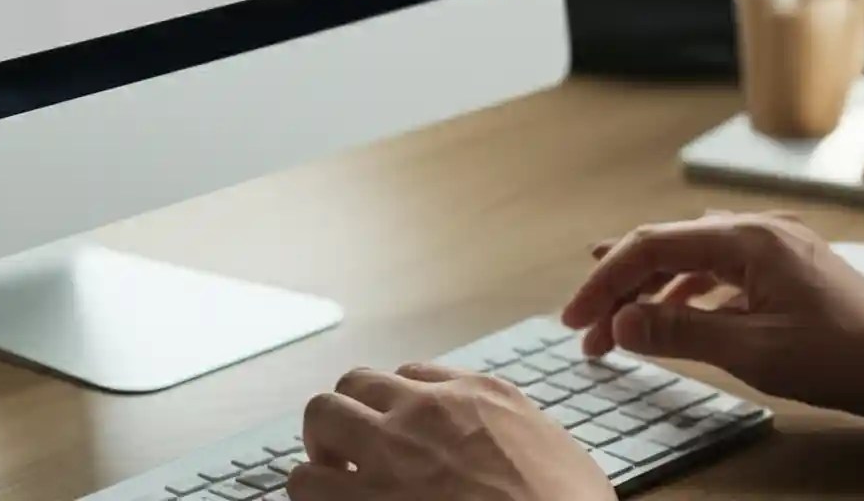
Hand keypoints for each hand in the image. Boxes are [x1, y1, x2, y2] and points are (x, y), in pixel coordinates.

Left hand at [289, 365, 614, 500]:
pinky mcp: (362, 498)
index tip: (404, 432)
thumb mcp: (559, 454)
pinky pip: (305, 482)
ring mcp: (390, 450)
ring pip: (321, 415)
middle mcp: (429, 410)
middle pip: (358, 382)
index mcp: (483, 396)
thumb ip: (518, 434)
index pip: (417, 375)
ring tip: (335, 479)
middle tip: (358, 453)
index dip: (402, 406)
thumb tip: (502, 448)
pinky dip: (311, 493)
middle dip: (352, 414)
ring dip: (324, 448)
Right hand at [561, 212, 863, 415]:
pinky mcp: (781, 266)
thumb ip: (679, 332)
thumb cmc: (843, 354)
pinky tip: (669, 317)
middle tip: (585, 327)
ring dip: (649, 293)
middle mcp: (755, 229)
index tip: (574, 317)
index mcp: (745, 238)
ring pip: (688, 260)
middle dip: (619, 288)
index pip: (650, 246)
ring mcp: (771, 245)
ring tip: (616, 327)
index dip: (604, 281)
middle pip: (664, 248)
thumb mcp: (751, 350)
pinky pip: (716, 272)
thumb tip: (622, 324)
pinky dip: (683, 294)